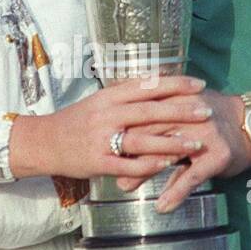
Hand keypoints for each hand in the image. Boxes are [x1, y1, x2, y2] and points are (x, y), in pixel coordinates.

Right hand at [8, 74, 214, 181]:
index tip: (198, 84)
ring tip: (197, 143)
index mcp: (108, 97)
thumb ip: (125, 96)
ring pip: (144, 140)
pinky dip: (150, 165)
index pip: (147, 86)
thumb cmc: (75, 122)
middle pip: (150, 111)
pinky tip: (169, 164)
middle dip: (182, 111)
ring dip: (173, 142)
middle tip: (207, 111)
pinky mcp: (97, 162)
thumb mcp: (99, 102)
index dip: (175, 84)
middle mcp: (106, 115)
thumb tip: (156, 84)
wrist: (42, 142)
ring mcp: (101, 140)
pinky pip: (129, 165)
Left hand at [115, 89, 250, 211]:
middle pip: (149, 133)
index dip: (120, 129)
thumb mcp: (183, 111)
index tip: (100, 145)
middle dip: (125, 152)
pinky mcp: (217, 155)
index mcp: (177, 100)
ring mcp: (204, 135)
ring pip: (167, 154)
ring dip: (143, 172)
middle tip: (104, 168)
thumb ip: (157, 119)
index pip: (142, 113)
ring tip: (123, 187)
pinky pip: (192, 176)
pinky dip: (176, 192)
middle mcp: (188, 113)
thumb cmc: (211, 119)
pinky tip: (163, 207)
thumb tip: (127, 131)